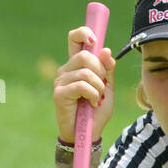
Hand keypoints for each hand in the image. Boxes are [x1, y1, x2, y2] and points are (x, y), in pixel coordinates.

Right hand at [53, 25, 114, 143]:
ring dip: (98, 86)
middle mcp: (66, 70)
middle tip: (102, 86)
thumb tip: (106, 50)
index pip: (74, 38)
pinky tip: (92, 103)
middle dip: (100, 70)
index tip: (95, 41)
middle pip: (85, 56)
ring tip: (98, 98)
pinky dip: (93, 95)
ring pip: (85, 72)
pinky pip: (82, 86)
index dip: (84, 33)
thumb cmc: (96, 111)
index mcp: (77, 65)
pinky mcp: (59, 94)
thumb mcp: (107, 87)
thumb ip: (107, 69)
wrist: (88, 133)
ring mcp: (61, 81)